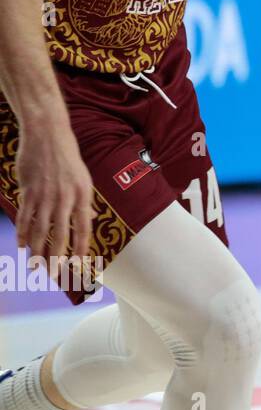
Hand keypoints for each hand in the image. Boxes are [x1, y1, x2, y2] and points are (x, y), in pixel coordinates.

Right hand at [14, 118, 93, 274]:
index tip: (79, 266)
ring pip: (39, 230)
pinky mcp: (28, 191)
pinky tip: (21, 245)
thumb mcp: (84, 178)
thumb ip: (84, 200)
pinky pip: (24, 217)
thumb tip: (90, 217)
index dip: (80, 250)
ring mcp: (45, 195)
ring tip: (35, 265)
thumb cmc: (68, 157)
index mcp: (83, 195)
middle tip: (53, 275)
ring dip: (37, 250)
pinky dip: (22, 232)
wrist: (47, 134)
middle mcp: (65, 198)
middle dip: (57, 257)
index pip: (83, 229)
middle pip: (60, 234)